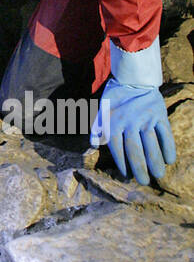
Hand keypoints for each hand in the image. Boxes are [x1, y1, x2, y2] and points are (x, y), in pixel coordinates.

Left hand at [89, 38, 175, 184]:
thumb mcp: (101, 112)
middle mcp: (129, 123)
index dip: (122, 164)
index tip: (126, 176)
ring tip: (158, 175)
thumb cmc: (114, 99)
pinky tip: (169, 160)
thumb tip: (92, 146)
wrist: (133, 79)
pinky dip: (168, 148)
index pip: (118, 149)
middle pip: (135, 150)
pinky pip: (165, 134)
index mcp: (114, 123)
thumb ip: (97, 129)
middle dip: (140, 168)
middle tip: (143, 182)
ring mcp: (146, 119)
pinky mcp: (159, 115)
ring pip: (151, 145)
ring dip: (155, 162)